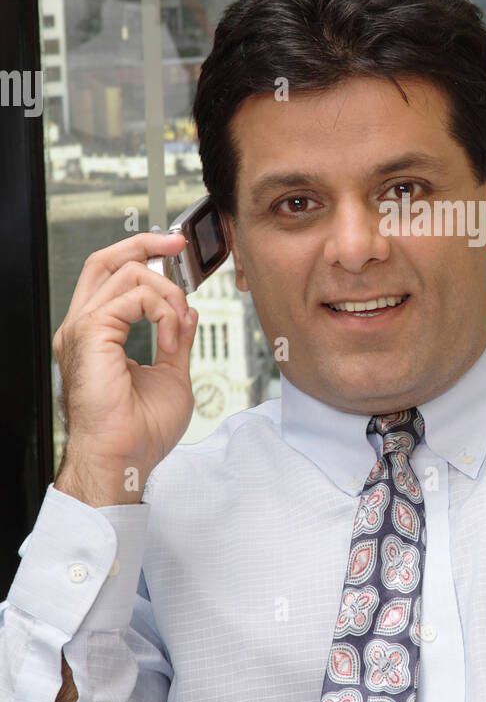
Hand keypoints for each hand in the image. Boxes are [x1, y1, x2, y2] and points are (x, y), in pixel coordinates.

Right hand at [53, 231, 198, 505]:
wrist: (123, 458)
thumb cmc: (138, 432)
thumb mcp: (171, 375)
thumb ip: (177, 339)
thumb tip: (186, 312)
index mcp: (97, 336)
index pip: (111, 276)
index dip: (141, 255)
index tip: (175, 252)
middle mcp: (83, 327)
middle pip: (106, 260)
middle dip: (145, 243)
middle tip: (177, 244)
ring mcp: (82, 329)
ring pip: (127, 272)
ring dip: (167, 294)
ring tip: (178, 329)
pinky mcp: (91, 333)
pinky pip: (135, 296)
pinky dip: (164, 312)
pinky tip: (171, 341)